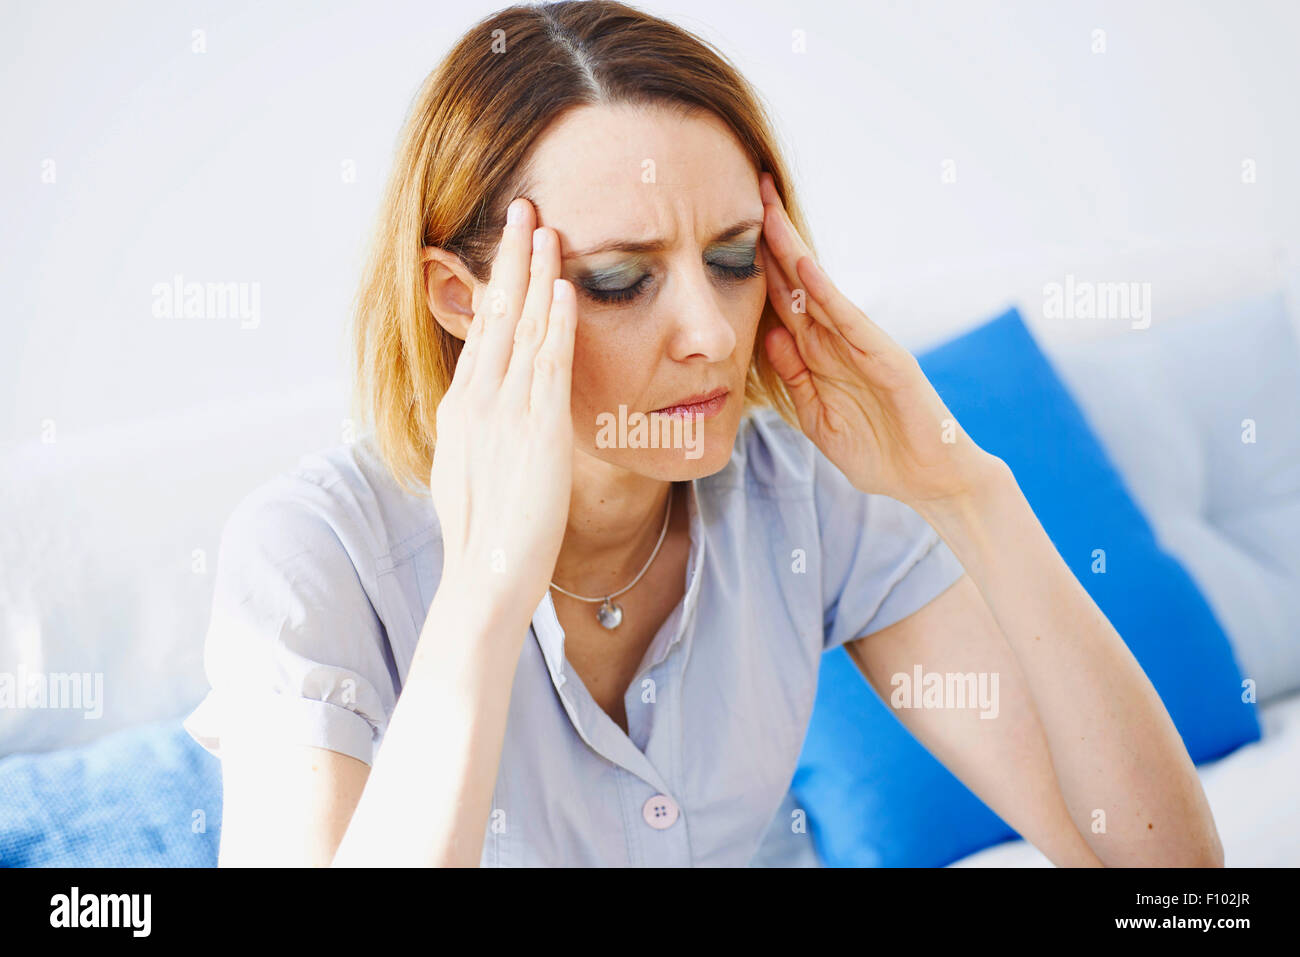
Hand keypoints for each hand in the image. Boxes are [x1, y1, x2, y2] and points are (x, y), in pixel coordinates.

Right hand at [428, 197, 576, 619]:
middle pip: (495, 314)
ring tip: (545, 226)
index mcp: (461, 407)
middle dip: (510, 258)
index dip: (497, 284)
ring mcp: (504, 413)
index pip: (482, 330)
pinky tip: (563, 287)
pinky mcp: (536, 432)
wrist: (484, 577)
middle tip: (523, 207)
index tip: (510, 247)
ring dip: (535, 274)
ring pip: (522, 329)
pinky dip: (555, 322)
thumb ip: (483, 429)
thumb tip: (490, 410)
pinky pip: (547, 365)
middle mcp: (476, 400)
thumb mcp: (472, 468)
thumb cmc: (484, 534)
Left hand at [756, 172, 999, 508]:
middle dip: (772, 239)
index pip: (783, 300)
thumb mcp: (817, 415)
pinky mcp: (886, 357)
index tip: (726, 231)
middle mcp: (840, 341)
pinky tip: (803, 266)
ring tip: (767, 211)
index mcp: (821, 355)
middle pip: (797, 281)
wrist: (928, 480)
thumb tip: (767, 334)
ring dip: (793, 250)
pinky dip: (826, 292)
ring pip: (820, 289)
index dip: (758, 266)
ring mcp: (864, 345)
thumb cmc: (876, 451)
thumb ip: (794, 377)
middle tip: (748, 191)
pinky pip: (849, 320)